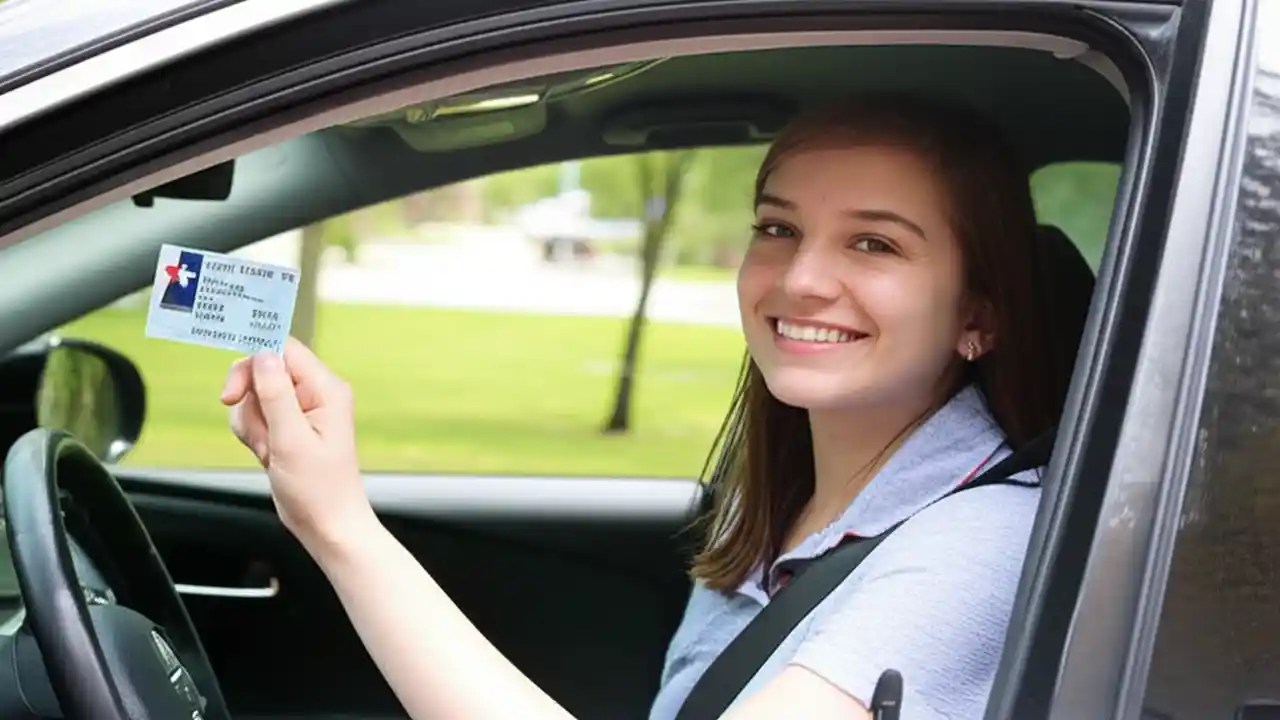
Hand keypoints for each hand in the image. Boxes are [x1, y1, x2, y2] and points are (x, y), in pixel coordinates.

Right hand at [220, 337, 375, 553]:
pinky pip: (256, 416)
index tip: (234, 390)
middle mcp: (315, 394)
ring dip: (252, 425)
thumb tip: (262, 354)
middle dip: (250, 402)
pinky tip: (267, 456)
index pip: (284, 350)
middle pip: (263, 370)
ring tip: (270, 451)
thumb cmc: (319, 489)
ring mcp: (300, 411)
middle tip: (257, 432)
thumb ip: (276, 394)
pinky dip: (253, 435)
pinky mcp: (287, 427)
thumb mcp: (291, 440)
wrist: (326, 525)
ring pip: (255, 396)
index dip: (255, 362)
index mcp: (326, 389)